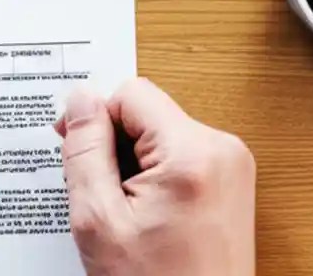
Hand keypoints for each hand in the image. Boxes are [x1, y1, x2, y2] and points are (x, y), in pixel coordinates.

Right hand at [57, 78, 255, 275]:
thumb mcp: (99, 219)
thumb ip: (85, 150)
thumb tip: (80, 99)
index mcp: (192, 152)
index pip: (130, 93)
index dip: (95, 121)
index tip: (82, 157)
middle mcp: (222, 149)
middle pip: (147, 112)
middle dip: (115, 147)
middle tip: (104, 197)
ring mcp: (232, 166)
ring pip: (160, 134)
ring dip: (133, 165)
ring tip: (128, 214)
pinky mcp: (230, 181)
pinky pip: (180, 155)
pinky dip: (155, 177)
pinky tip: (146, 216)